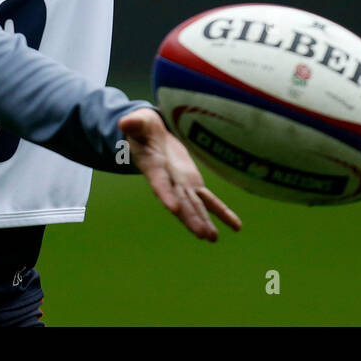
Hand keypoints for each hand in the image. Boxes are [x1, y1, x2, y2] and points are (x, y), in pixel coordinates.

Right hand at [118, 108, 242, 241]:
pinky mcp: (193, 183)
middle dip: (191, 218)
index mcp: (154, 168)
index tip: (173, 208)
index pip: (160, 184)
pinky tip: (235, 226)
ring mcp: (182, 185)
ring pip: (195, 206)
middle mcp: (168, 182)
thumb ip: (134, 124)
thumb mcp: (138, 124)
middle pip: (180, 202)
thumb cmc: (143, 129)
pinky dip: (222, 212)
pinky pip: (209, 200)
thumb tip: (124, 122)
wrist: (151, 136)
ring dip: (204, 221)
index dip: (166, 195)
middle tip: (202, 234)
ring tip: (212, 238)